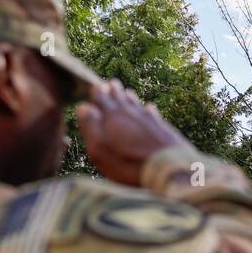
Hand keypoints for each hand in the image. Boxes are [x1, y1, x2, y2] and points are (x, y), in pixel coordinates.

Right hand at [76, 79, 191, 186]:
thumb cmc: (128, 163)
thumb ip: (90, 126)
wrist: (167, 169)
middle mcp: (130, 113)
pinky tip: (149, 108)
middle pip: (120, 97)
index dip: (98, 91)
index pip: (102, 97)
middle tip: (112, 83)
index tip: (96, 85)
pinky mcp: (163, 128)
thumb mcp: (99, 149)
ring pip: (136, 103)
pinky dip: (147, 109)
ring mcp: (148, 119)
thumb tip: (84, 107)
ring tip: (127, 93)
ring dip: (130, 97)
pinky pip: (152, 114)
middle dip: (114, 90)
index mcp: (112, 116)